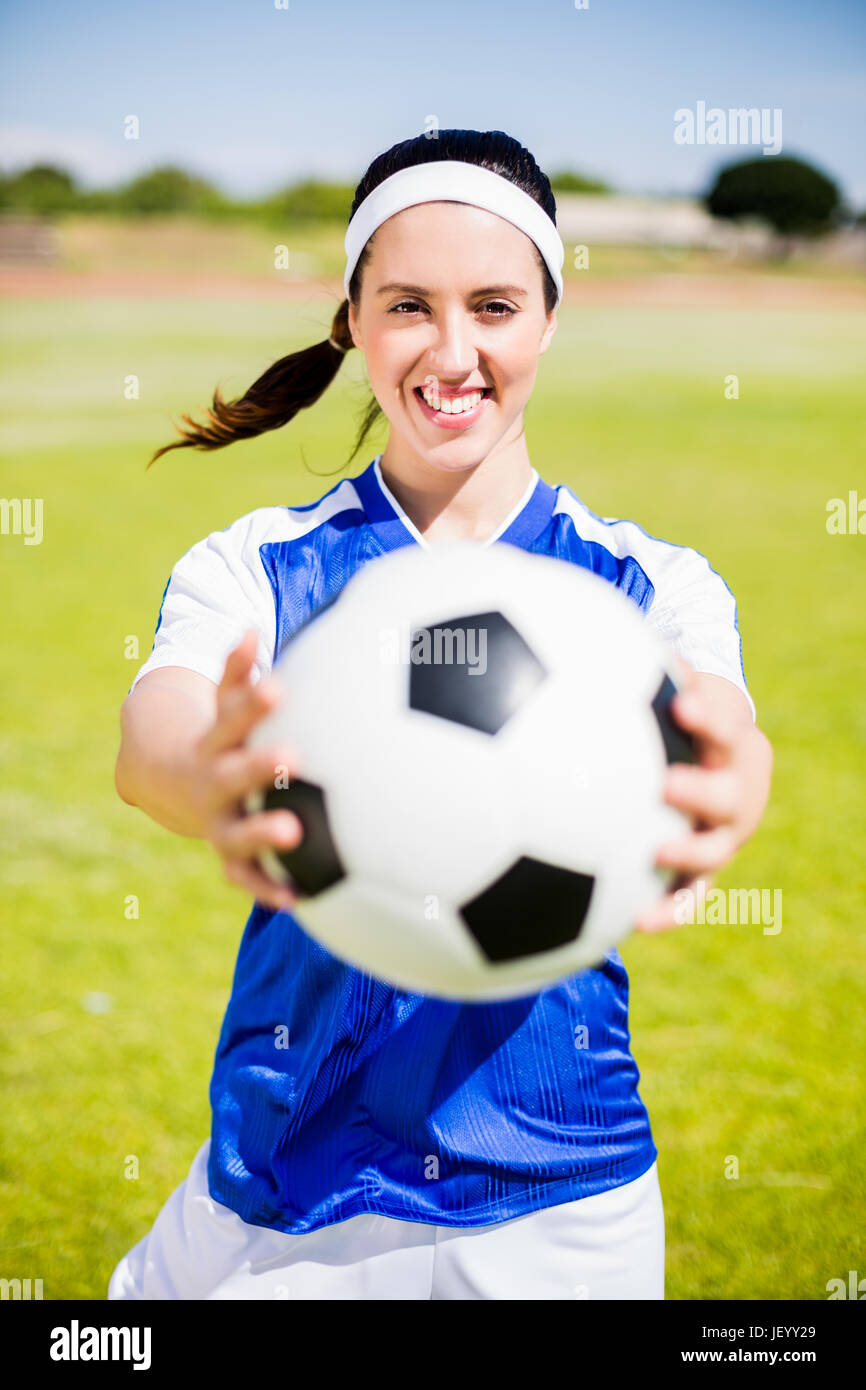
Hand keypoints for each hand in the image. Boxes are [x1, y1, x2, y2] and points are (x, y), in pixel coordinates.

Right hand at [190, 630, 303, 911]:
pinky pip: (245, 876)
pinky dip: (266, 889)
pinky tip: (298, 898)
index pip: (231, 718)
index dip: (253, 703)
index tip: (278, 687)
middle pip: (232, 775)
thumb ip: (237, 673)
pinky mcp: (229, 855)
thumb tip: (251, 630)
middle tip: (292, 756)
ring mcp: (217, 822)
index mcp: (214, 743)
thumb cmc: (218, 737)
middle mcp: (212, 784)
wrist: (172, 783)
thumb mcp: (222, 705)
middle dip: (259, 765)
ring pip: (235, 833)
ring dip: (261, 834)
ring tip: (294, 833)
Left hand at [634, 660, 771, 932]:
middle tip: (666, 784)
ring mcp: (723, 832)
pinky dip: (670, 909)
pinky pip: (691, 894)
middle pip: (729, 793)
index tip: (681, 703)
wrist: (717, 758)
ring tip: (657, 853)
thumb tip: (590, 629)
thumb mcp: (671, 686)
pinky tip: (636, 923)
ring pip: (716, 848)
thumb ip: (644, 667)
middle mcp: (734, 788)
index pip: (725, 723)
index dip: (708, 715)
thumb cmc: (679, 715)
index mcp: (727, 741)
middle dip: (700, 790)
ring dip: (689, 852)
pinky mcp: (704, 868)